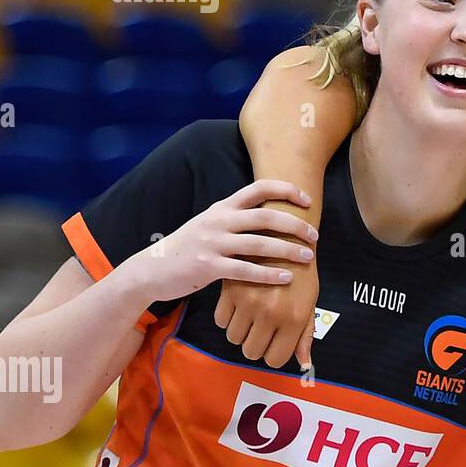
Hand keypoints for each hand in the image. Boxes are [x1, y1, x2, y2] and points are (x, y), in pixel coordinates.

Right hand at [121, 180, 315, 303]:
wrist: (150, 270)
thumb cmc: (188, 249)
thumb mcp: (210, 226)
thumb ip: (236, 220)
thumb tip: (272, 218)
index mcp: (221, 207)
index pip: (258, 188)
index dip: (286, 190)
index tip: (307, 199)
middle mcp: (218, 221)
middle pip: (265, 215)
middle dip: (295, 224)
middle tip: (315, 235)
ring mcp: (212, 243)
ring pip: (259, 243)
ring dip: (288, 250)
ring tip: (308, 256)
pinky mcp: (207, 267)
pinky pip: (245, 270)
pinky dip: (269, 274)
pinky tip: (286, 278)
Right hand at [216, 257, 318, 369]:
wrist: (284, 235)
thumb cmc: (302, 272)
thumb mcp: (310, 302)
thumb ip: (305, 335)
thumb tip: (304, 364)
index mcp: (293, 319)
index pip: (275, 360)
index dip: (273, 355)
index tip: (273, 345)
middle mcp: (270, 313)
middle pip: (251, 352)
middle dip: (255, 345)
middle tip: (260, 329)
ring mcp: (248, 301)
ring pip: (233, 337)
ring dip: (240, 331)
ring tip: (250, 315)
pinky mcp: (230, 289)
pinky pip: (220, 320)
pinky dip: (227, 317)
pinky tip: (237, 305)